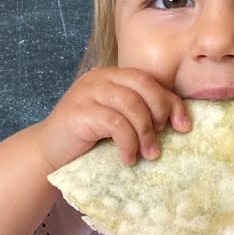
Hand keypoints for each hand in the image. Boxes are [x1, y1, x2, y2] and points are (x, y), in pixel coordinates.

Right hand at [34, 67, 190, 170]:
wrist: (49, 153)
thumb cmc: (88, 140)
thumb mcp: (119, 123)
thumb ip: (140, 114)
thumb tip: (180, 122)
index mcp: (111, 76)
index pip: (149, 80)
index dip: (171, 102)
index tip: (184, 127)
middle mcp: (99, 77)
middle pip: (142, 85)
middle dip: (159, 113)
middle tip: (160, 140)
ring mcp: (86, 92)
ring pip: (130, 103)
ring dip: (145, 132)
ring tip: (149, 154)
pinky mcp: (78, 112)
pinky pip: (114, 122)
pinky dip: (127, 141)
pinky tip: (128, 158)